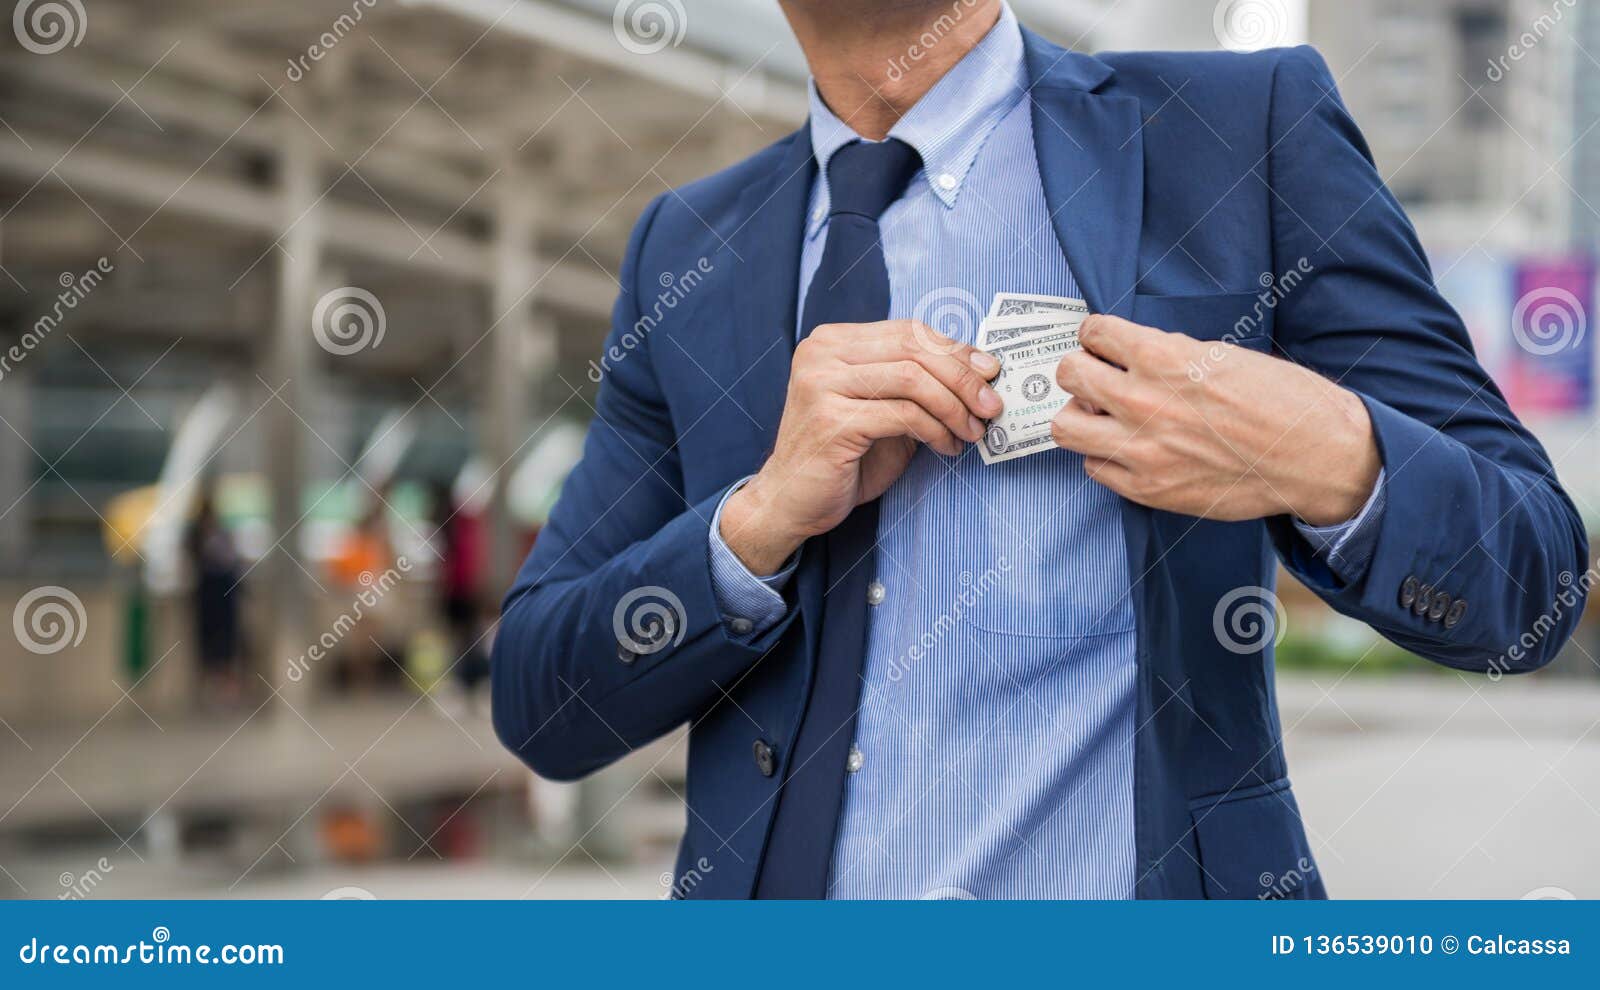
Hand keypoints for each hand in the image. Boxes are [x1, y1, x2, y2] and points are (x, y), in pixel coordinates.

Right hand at [721, 320, 1002, 573]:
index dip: (956, 350)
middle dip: (963, 378)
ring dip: (954, 408)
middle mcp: (822, 354)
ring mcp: (821, 384)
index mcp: (833, 341)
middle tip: (992, 406)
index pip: (909, 330)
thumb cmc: (841, 456)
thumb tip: (979, 370)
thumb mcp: (882, 408)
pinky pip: (903, 416)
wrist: (789, 501)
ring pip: (913, 379)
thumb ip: (916, 384)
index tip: (991, 373)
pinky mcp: (829, 421)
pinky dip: (936, 431)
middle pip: (914, 348)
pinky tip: (946, 447)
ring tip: (971, 433)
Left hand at [1050, 315, 1379, 525]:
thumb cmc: (1281, 400)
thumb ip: (1168, 354)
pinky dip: (1104, 456)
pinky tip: (1128, 450)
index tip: (1105, 345)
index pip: (1093, 333)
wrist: (1316, 457)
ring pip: (1064, 427)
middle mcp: (1143, 401)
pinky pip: (1093, 468)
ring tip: (1103, 417)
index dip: (1098, 336)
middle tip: (1098, 378)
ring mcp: (1141, 449)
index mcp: (1164, 357)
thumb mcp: (1222, 355)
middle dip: (1081, 370)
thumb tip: (1131, 356)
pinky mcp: (1148, 488)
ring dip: (1080, 416)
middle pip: (1067, 374)